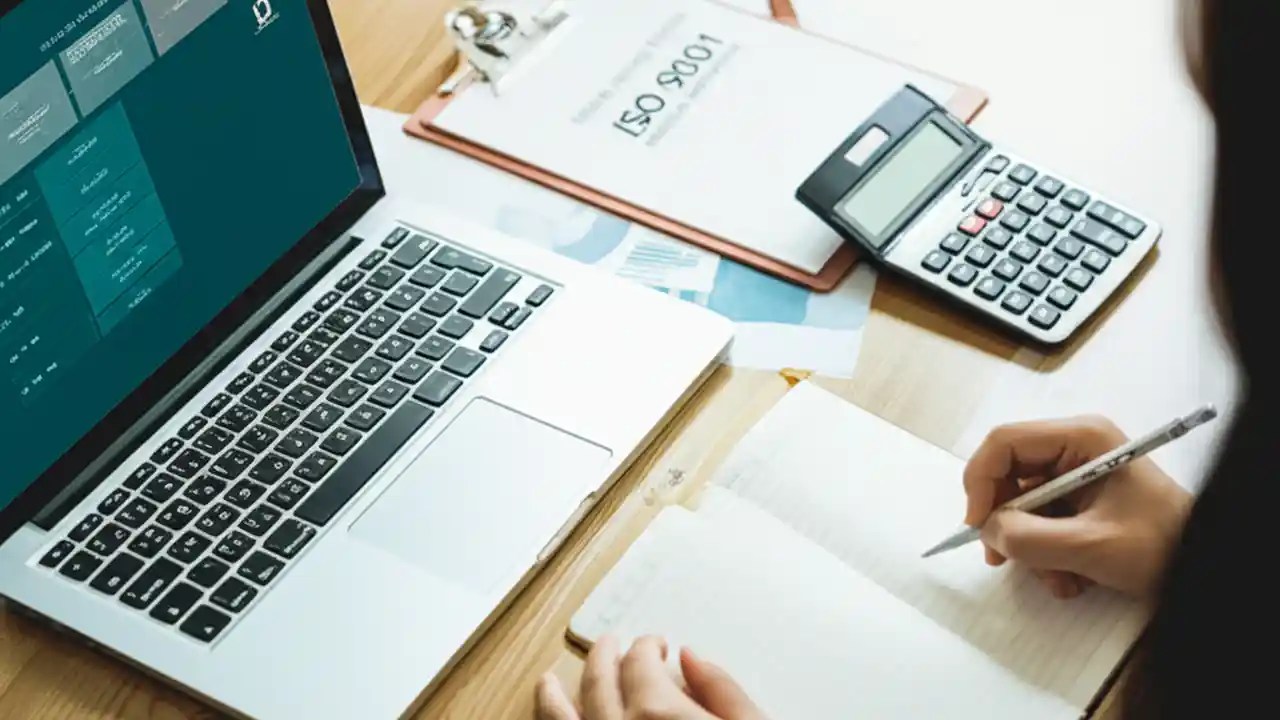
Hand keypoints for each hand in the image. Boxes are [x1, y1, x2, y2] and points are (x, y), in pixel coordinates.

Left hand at [536, 635, 765, 719]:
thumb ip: (725, 692)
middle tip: (608, 644)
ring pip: (563, 719)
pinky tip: (546, 718)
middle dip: (604, 658)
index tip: (655, 644)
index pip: (641, 662)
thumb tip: (694, 659)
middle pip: (600, 683)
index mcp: (659, 713)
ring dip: (553, 697)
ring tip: (547, 682)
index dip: (647, 647)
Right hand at [963, 415, 1192, 598]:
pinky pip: (1043, 521)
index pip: (1004, 442)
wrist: (1204, 567)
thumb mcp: (1090, 545)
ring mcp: (1078, 474)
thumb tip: (987, 531)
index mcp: (1080, 438)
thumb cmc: (1159, 545)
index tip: (977, 525)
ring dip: (1032, 547)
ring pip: (1024, 505)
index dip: (981, 481)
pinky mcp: (1082, 501)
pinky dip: (1048, 553)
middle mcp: (1075, 448)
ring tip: (1060, 579)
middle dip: (1006, 522)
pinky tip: (1073, 577)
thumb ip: (1030, 537)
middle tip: (1002, 559)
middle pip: (1009, 475)